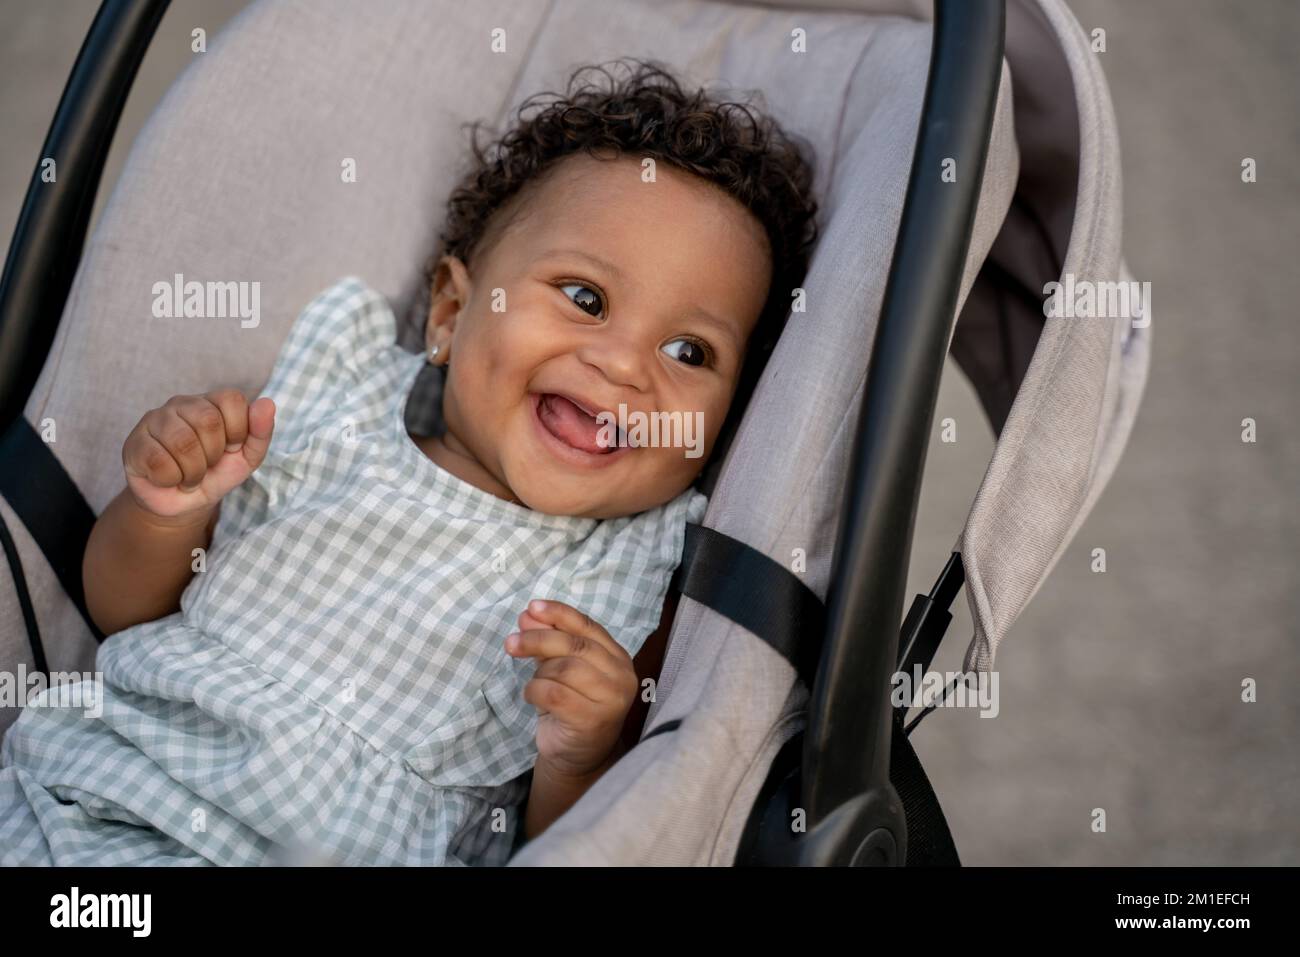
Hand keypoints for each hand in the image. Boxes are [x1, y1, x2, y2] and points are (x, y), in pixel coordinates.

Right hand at [122, 389, 275, 522]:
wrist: (184, 504)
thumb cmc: (216, 474)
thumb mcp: (247, 458)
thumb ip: (260, 432)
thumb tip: (267, 403)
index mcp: (211, 402)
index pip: (232, 400)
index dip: (237, 431)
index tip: (231, 448)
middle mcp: (181, 404)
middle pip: (208, 421)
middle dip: (214, 455)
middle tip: (207, 465)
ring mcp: (154, 420)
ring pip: (183, 442)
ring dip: (193, 471)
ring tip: (189, 475)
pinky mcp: (134, 443)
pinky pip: (159, 461)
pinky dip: (171, 479)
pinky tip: (169, 477)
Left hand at [505, 599, 637, 778]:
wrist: (579, 755)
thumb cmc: (572, 706)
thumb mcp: (561, 669)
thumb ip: (550, 642)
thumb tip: (528, 615)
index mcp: (618, 657)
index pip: (588, 626)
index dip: (559, 614)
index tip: (531, 607)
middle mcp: (621, 676)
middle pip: (575, 646)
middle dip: (538, 640)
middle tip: (511, 642)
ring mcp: (611, 700)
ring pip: (564, 669)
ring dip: (539, 673)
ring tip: (534, 682)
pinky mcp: (593, 720)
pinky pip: (554, 694)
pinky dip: (535, 691)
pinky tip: (533, 696)